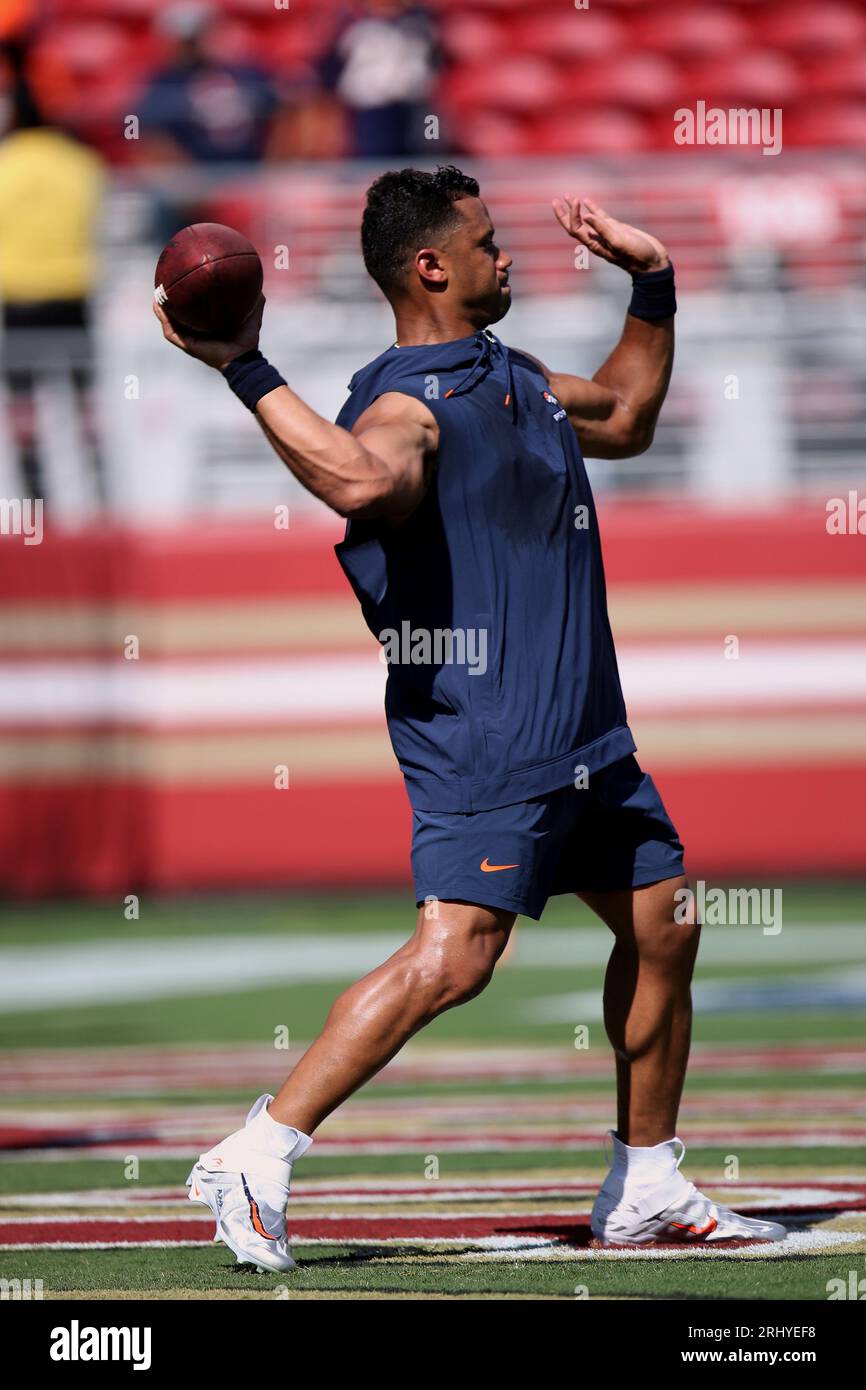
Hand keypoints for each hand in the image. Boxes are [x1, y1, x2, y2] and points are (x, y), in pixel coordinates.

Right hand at [152, 292, 264, 370]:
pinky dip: (163, 317)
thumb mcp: (251, 314)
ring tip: (157, 292)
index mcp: (206, 323)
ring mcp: (188, 338)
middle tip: (163, 282)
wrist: (243, 359)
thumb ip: (255, 299)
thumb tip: (258, 281)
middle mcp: (195, 330)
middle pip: (176, 312)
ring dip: (160, 306)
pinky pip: (169, 329)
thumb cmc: (247, 340)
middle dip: (168, 298)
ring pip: (168, 320)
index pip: (193, 307)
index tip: (181, 278)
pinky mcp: (185, 344)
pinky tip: (159, 305)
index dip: (186, 294)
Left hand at [552, 197, 668, 274]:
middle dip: (564, 214)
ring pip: (586, 220)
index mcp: (594, 244)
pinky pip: (600, 217)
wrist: (652, 262)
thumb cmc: (637, 255)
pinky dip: (592, 208)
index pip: (575, 228)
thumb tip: (585, 217)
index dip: (572, 214)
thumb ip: (603, 229)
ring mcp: (605, 234)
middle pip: (574, 226)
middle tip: (555, 201)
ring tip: (568, 196)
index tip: (577, 201)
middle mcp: (597, 239)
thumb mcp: (619, 242)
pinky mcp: (615, 229)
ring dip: (576, 209)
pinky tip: (587, 200)